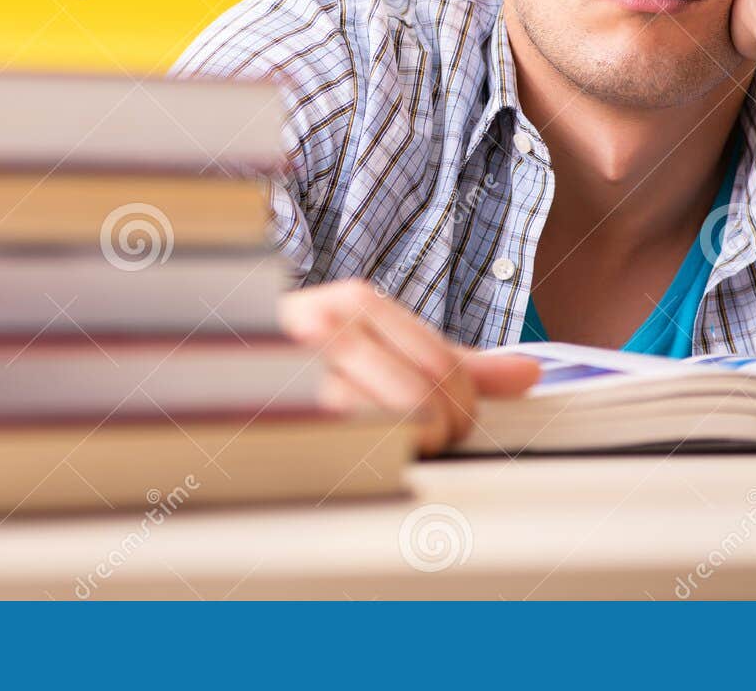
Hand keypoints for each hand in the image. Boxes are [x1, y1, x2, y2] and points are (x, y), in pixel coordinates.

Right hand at [279, 278, 540, 455]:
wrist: (227, 373)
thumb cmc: (315, 367)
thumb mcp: (387, 351)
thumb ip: (456, 362)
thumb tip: (527, 374)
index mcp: (354, 301)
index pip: (443, 363)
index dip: (463, 405)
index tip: (452, 421)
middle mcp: (322, 324)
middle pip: (422, 394)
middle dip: (438, 430)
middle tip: (425, 440)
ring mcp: (296, 367)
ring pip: (389, 419)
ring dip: (404, 446)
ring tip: (392, 445)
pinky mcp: (279, 410)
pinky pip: (348, 442)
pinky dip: (369, 455)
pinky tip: (362, 451)